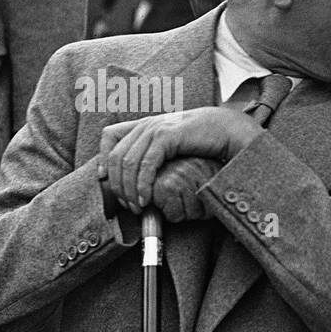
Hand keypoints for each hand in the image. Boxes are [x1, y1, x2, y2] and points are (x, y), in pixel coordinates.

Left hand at [100, 107, 262, 211]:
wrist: (227, 129)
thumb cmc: (205, 141)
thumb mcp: (174, 146)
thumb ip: (156, 153)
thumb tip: (140, 174)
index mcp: (146, 125)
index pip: (109, 136)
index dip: (103, 158)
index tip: (107, 180)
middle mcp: (146, 125)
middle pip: (115, 156)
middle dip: (117, 185)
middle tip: (127, 205)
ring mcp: (155, 129)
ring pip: (126, 162)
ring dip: (128, 189)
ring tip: (137, 206)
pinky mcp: (166, 136)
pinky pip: (145, 164)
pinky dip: (142, 184)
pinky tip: (146, 198)